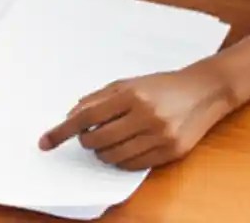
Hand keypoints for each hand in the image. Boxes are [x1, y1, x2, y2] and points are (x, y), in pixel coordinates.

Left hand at [38, 62, 234, 169]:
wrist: (204, 91)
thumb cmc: (162, 85)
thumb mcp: (129, 83)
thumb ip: (99, 98)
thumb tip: (72, 115)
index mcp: (132, 94)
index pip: (87, 118)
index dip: (63, 131)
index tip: (45, 142)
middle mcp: (145, 115)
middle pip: (97, 140)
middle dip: (87, 141)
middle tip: (90, 135)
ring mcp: (159, 136)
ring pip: (113, 156)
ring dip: (103, 152)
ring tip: (109, 141)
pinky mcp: (170, 152)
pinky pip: (133, 165)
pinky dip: (121, 160)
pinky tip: (125, 148)